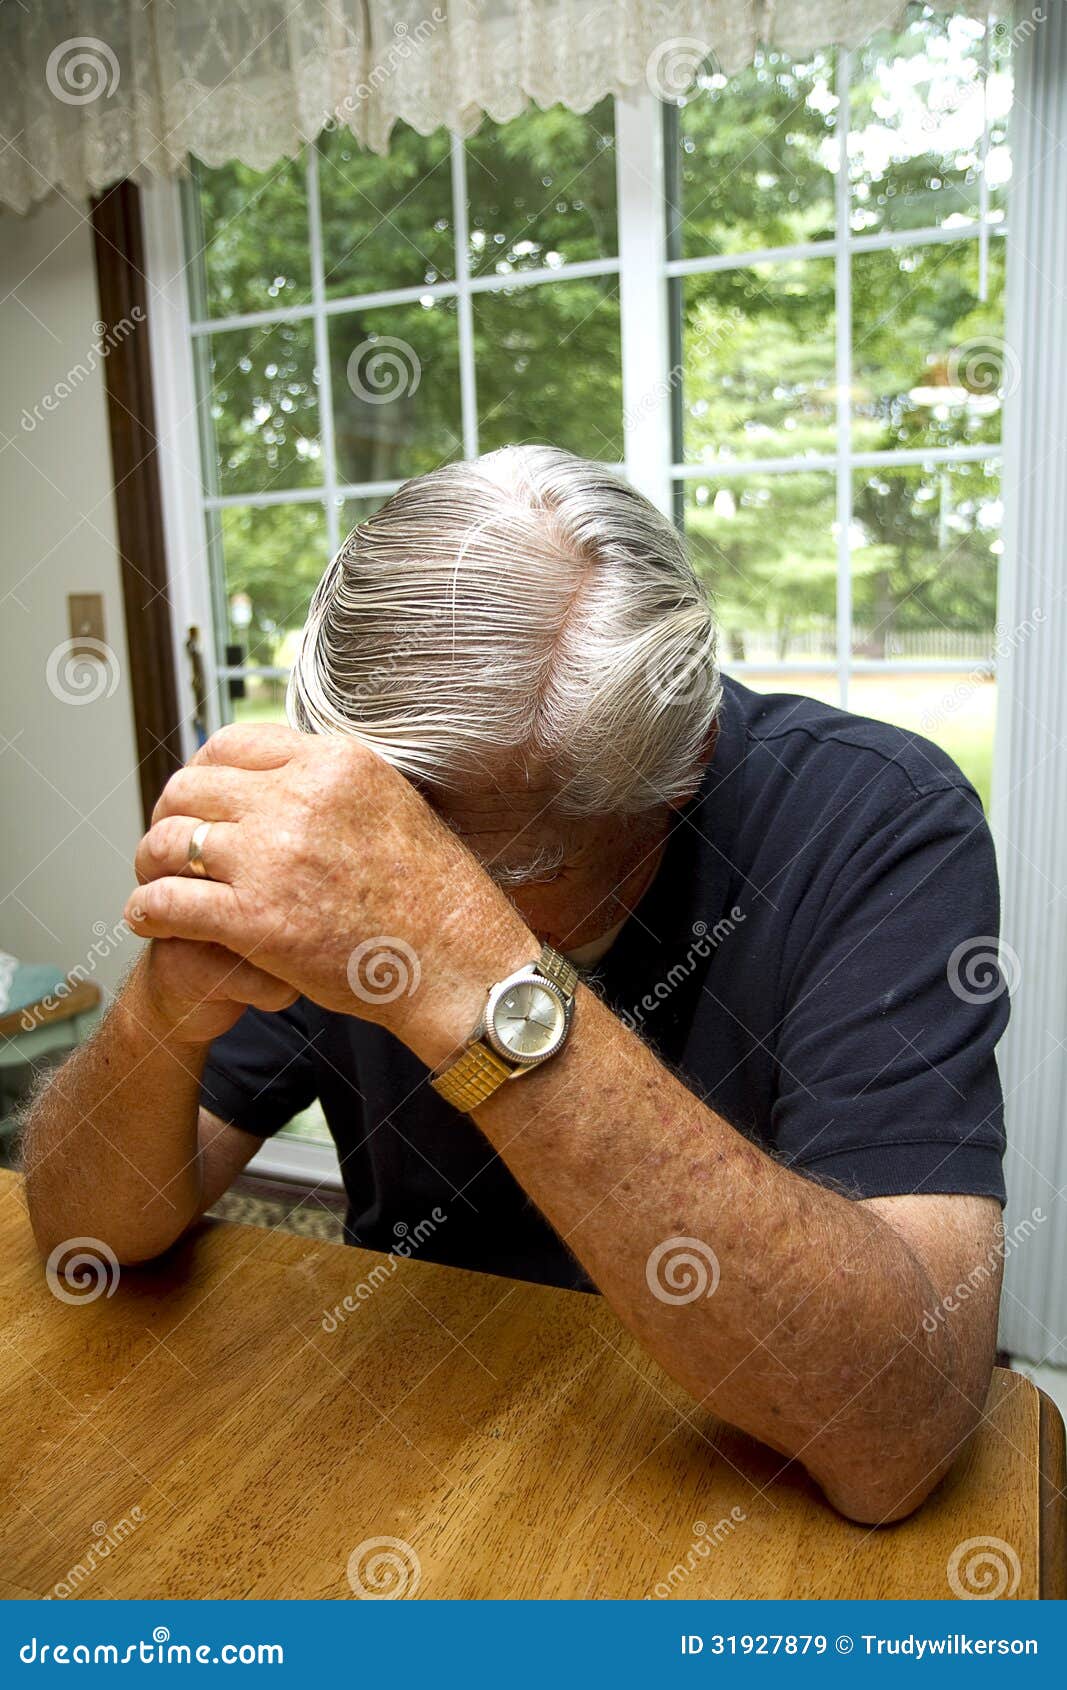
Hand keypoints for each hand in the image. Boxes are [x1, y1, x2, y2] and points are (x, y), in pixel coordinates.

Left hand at [125, 725, 534, 1066]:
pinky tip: (149, 920)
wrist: (459, 965)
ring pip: (169, 842)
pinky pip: (168, 902)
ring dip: (151, 863)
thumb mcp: (394, 805)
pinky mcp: (255, 920)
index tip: (198, 799)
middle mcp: (299, 799)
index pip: (232, 742)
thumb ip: (335, 785)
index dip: (202, 771)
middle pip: (189, 787)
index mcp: (333, 764)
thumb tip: (288, 774)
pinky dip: (146, 911)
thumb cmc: (436, 898)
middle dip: (169, 817)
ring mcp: (273, 859)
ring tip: (154, 883)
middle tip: (169, 846)